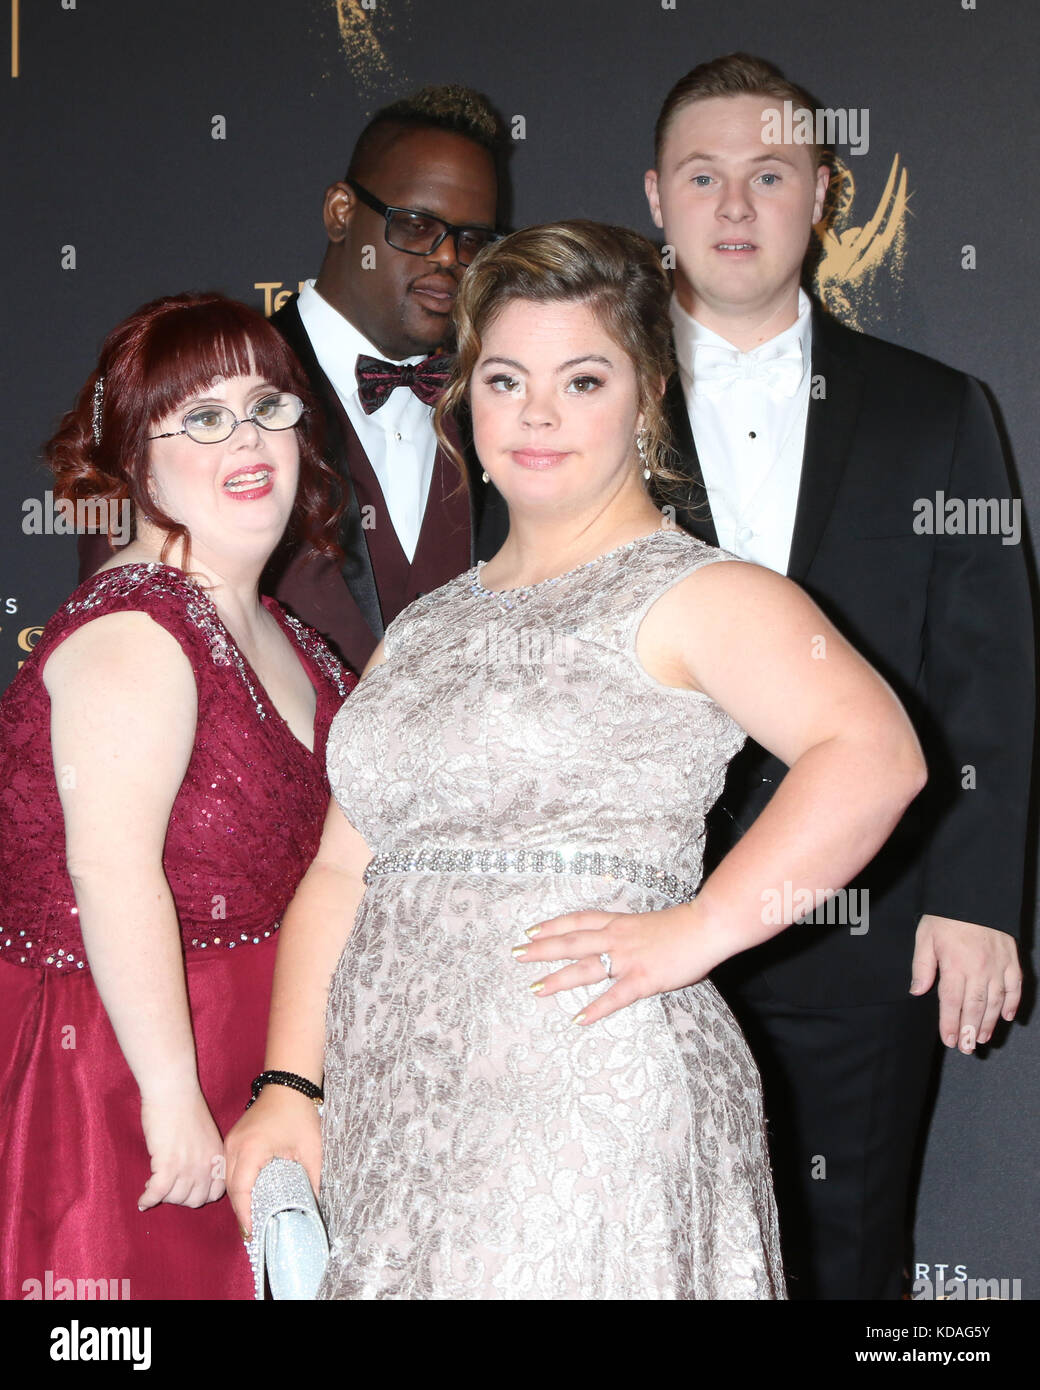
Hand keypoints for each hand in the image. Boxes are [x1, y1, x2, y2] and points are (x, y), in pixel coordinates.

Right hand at [137, 1090, 225, 1210]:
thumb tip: (191, 1176)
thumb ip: (204, 1156)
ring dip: (162, 1196)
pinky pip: (157, 1193)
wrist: (174, 1091)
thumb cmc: (186, 1107)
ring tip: (153, 1185)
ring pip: (174, 1198)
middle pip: (194, 1200)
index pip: (214, 1193)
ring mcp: (188, 1166)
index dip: (198, 1194)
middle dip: (179, 1198)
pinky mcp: (168, 1164)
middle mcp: (206, 1165)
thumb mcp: (206, 1135)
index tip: (185, 1189)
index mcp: (218, 1156)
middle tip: (167, 1187)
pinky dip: (148, 1199)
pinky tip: (143, 1200)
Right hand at [224, 1085, 322, 1238]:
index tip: (252, 1234)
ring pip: (227, 1179)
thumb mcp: (311, 1149)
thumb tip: (312, 1206)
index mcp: (252, 1149)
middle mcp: (235, 1146)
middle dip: (241, 1212)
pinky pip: (229, 1168)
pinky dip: (237, 1184)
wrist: (288, 1084)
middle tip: (253, 1233)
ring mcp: (230, 1141)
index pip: (241, 1190)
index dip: (245, 1215)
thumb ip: (312, 1179)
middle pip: (231, 1188)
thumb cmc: (300, 1114)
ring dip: (237, 1199)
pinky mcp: (232, 1139)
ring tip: (251, 1219)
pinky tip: (248, 1196)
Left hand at [512, 904, 723, 1026]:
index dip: (553, 925)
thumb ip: (631, 934)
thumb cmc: (684, 925)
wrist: (706, 925)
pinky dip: (596, 1008)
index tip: (531, 930)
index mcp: (619, 922)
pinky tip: (579, 1019)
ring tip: (535, 989)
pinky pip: (615, 996)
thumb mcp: (649, 923)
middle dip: (542, 949)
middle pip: (572, 941)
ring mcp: (628, 959)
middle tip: (516, 954)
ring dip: (558, 979)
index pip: (578, 920)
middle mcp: (617, 938)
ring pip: (585, 968)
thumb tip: (620, 944)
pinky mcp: (643, 979)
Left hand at [910, 915, 1021, 1051]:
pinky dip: (1012, 1003)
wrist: (973, 894)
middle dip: (970, 1030)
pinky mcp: (1011, 959)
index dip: (950, 1023)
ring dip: (989, 1022)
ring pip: (995, 1001)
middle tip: (967, 1048)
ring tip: (983, 1038)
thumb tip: (917, 991)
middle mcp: (979, 968)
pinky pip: (1015, 986)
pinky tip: (1007, 1016)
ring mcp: (998, 965)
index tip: (950, 1040)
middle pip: (975, 1006)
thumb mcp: (925, 937)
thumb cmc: (946, 916)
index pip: (951, 1002)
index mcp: (955, 964)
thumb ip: (922, 966)